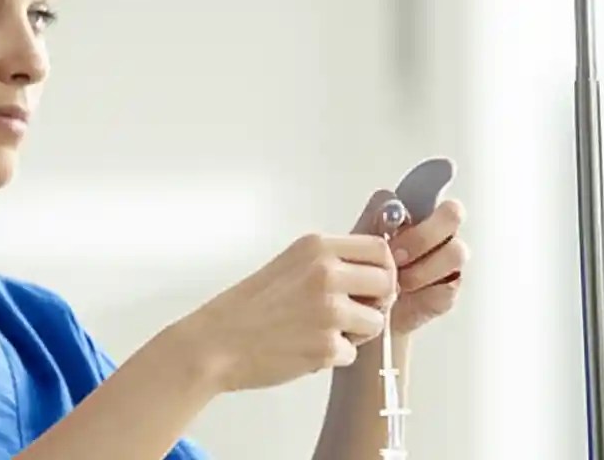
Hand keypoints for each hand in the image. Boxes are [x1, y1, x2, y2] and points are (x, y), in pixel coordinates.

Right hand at [180, 234, 397, 392]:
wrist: (216, 342)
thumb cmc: (248, 308)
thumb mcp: (290, 264)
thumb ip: (329, 262)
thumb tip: (374, 272)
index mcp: (316, 247)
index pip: (378, 248)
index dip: (383, 268)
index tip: (372, 283)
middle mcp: (325, 273)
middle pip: (387, 282)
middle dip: (377, 301)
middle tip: (354, 312)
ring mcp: (328, 310)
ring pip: (377, 322)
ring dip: (357, 332)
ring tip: (323, 332)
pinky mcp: (327, 346)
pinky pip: (353, 353)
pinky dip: (334, 356)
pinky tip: (306, 348)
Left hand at [351, 190, 468, 335]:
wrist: (358, 314)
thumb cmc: (359, 271)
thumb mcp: (358, 243)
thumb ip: (374, 221)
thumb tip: (392, 206)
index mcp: (415, 212)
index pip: (432, 186)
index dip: (426, 189)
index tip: (400, 214)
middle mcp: (437, 232)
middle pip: (453, 214)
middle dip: (423, 235)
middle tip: (395, 254)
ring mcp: (446, 261)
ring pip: (456, 251)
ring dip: (423, 268)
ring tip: (397, 282)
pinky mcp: (448, 291)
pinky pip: (449, 287)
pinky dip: (424, 294)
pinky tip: (405, 299)